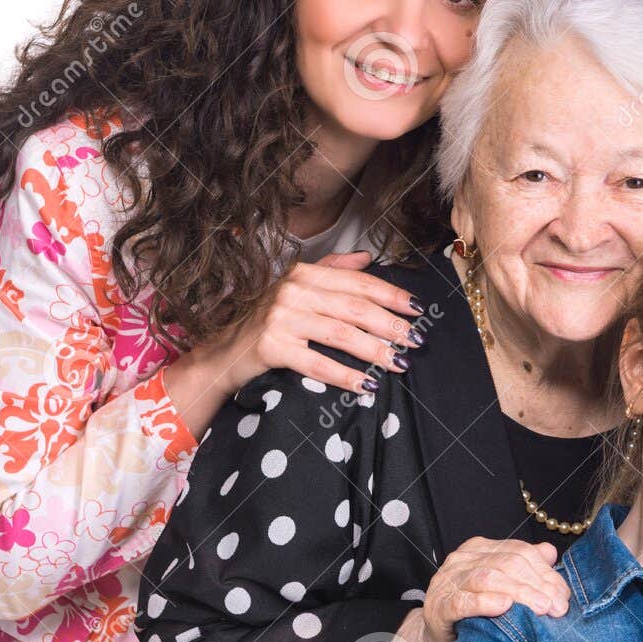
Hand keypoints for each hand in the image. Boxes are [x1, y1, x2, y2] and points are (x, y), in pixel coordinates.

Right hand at [166, 251, 424, 431]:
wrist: (223, 352)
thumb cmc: (265, 321)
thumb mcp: (295, 288)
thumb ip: (331, 270)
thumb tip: (366, 257)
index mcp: (304, 273)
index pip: (357, 282)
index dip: (391, 295)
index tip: (418, 309)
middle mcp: (293, 291)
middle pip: (355, 308)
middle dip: (391, 325)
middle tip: (416, 340)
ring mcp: (281, 318)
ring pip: (341, 334)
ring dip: (375, 351)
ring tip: (399, 363)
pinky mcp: (272, 347)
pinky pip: (317, 363)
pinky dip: (344, 376)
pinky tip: (365, 384)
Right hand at [417, 537, 571, 641]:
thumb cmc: (476, 617)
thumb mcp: (503, 590)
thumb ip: (525, 568)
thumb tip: (550, 552)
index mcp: (479, 550)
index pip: (519, 552)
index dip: (545, 572)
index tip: (563, 596)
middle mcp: (462, 561)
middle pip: (507, 564)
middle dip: (537, 585)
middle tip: (556, 607)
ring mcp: (447, 582)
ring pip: (488, 578)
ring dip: (519, 593)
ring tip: (540, 608)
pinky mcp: (438, 607)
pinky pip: (463, 601)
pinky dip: (485, 602)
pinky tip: (504, 606)